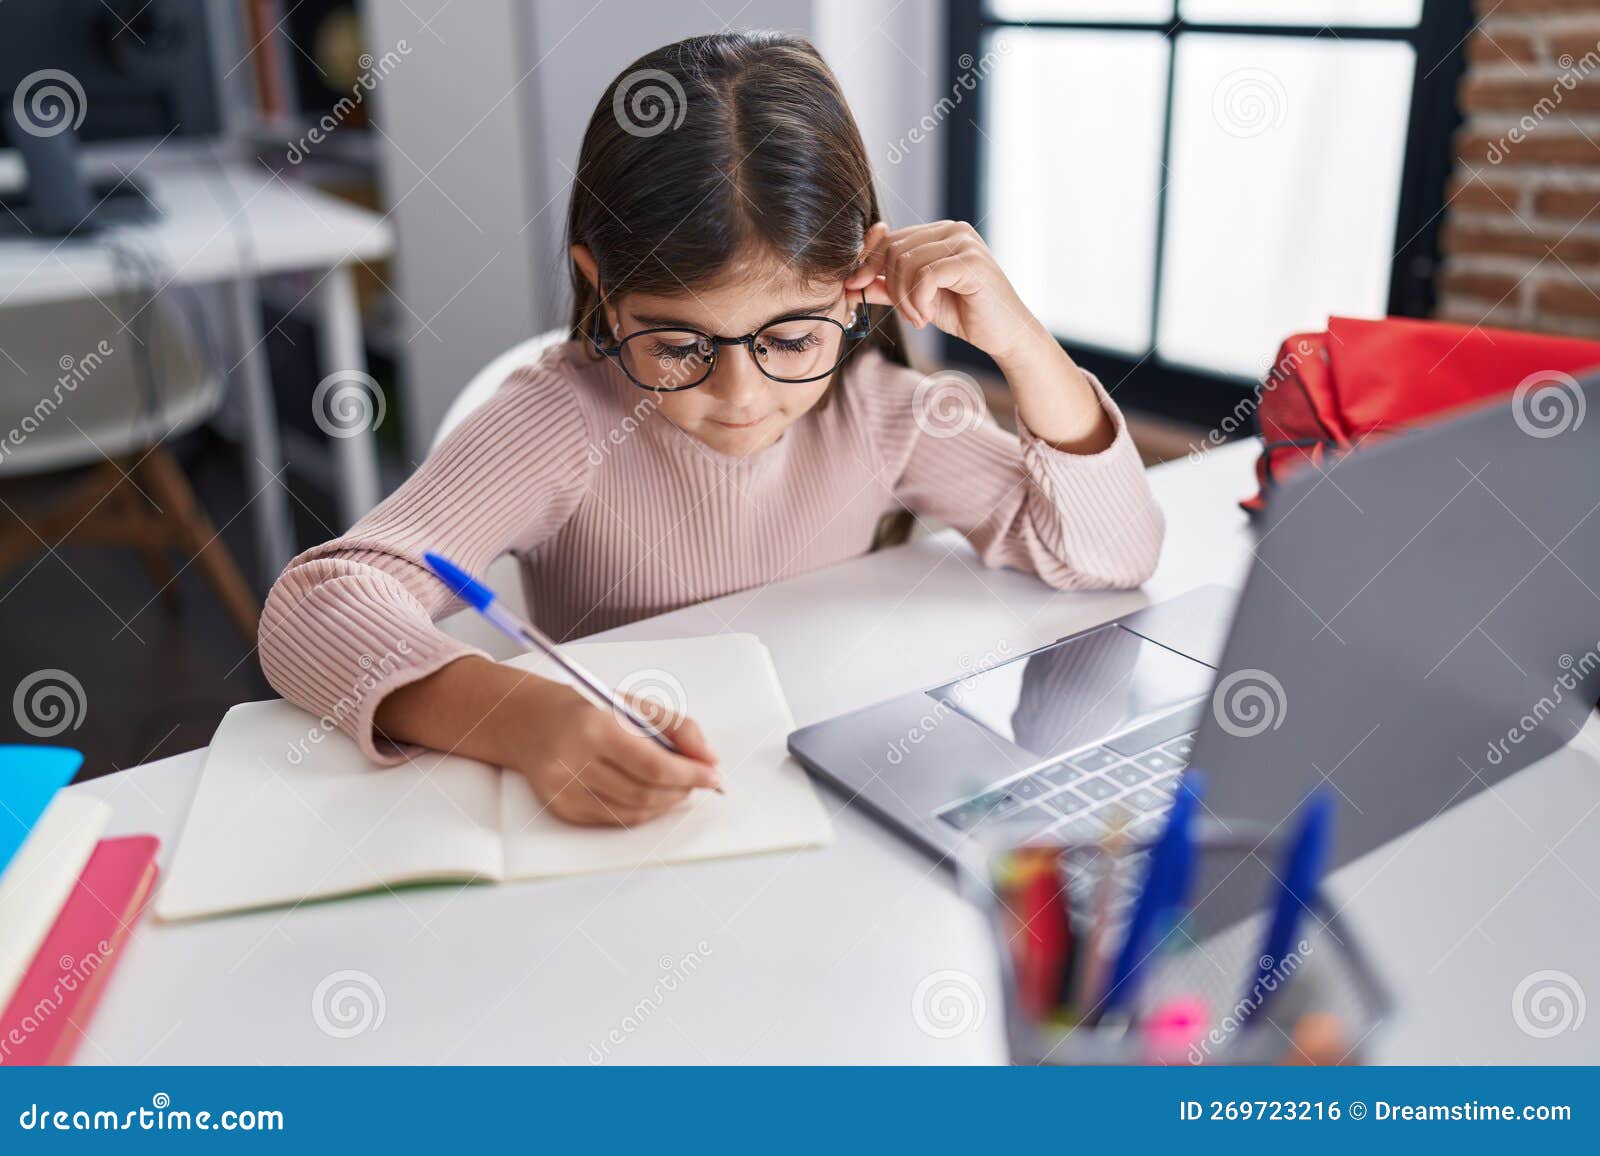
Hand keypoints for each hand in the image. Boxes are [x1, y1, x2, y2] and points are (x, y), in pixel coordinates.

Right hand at [504, 677, 721, 826]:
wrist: (530, 722)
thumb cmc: (586, 709)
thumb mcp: (632, 704)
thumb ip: (677, 727)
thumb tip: (709, 758)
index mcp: (592, 727)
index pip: (653, 765)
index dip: (690, 774)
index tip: (714, 775)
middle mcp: (573, 761)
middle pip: (645, 792)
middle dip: (682, 789)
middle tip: (700, 780)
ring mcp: (563, 790)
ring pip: (632, 811)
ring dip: (666, 802)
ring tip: (679, 787)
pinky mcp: (561, 808)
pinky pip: (614, 819)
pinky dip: (642, 811)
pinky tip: (653, 796)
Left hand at [846, 220, 1051, 367]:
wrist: (1004, 334)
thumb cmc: (965, 314)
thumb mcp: (917, 300)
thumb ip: (887, 287)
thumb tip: (851, 283)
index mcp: (939, 233)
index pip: (890, 239)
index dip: (867, 263)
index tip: (855, 287)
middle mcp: (952, 230)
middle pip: (894, 249)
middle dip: (891, 288)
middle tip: (909, 315)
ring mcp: (964, 242)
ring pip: (906, 263)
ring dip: (906, 299)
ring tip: (920, 318)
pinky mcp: (971, 261)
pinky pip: (925, 277)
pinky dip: (919, 301)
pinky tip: (928, 316)